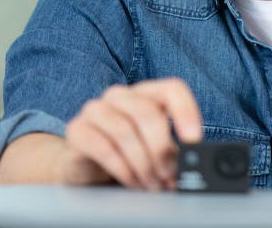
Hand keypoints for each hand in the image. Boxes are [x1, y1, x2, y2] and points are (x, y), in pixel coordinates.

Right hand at [60, 78, 202, 189]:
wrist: (86, 163)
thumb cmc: (129, 152)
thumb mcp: (155, 148)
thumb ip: (175, 151)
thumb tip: (193, 164)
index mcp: (146, 92)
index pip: (172, 88)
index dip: (186, 112)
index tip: (194, 140)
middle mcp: (120, 95)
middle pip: (147, 112)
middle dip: (161, 149)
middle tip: (169, 175)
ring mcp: (95, 109)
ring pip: (125, 131)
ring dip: (143, 164)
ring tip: (152, 184)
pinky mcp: (77, 129)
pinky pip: (103, 147)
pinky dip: (123, 169)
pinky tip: (132, 181)